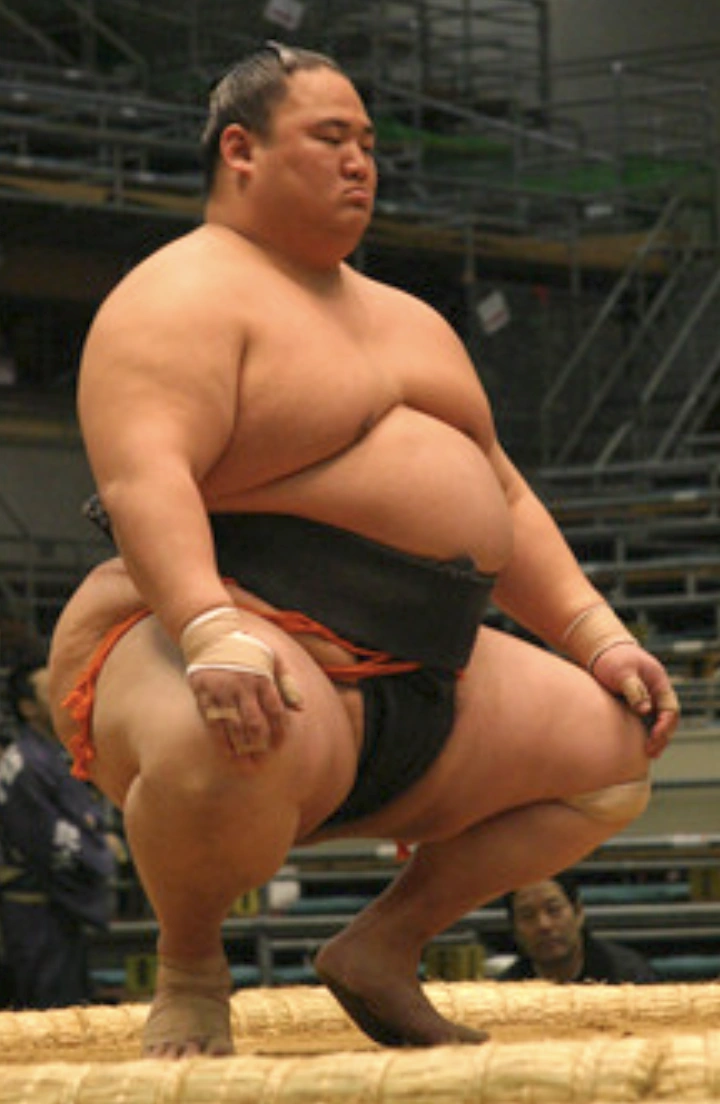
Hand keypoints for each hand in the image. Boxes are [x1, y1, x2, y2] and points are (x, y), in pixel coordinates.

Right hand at [180, 606, 302, 759]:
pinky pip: (214, 724)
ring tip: (248, 767)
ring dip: (242, 750)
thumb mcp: (271, 657)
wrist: (210, 635)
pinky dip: (222, 742)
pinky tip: (229, 755)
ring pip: (234, 728)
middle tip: (264, 762)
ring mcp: (222, 692)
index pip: (275, 711)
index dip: (279, 731)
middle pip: (255, 724)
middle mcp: (242, 687)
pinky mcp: (204, 696)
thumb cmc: (245, 648)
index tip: (279, 746)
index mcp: (262, 678)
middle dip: (261, 746)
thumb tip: (300, 708)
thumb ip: (287, 682)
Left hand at [591, 642, 679, 757]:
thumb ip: (634, 690)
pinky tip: (635, 745)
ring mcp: (647, 698)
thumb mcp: (622, 672)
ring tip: (647, 753)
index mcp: (659, 683)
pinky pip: (644, 722)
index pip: (670, 710)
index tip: (654, 738)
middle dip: (662, 737)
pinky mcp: (634, 703)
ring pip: (656, 722)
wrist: (599, 651)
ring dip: (654, 738)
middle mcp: (656, 693)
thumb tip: (645, 710)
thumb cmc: (611, 659)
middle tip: (651, 753)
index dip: (664, 726)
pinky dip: (643, 733)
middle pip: (667, 720)